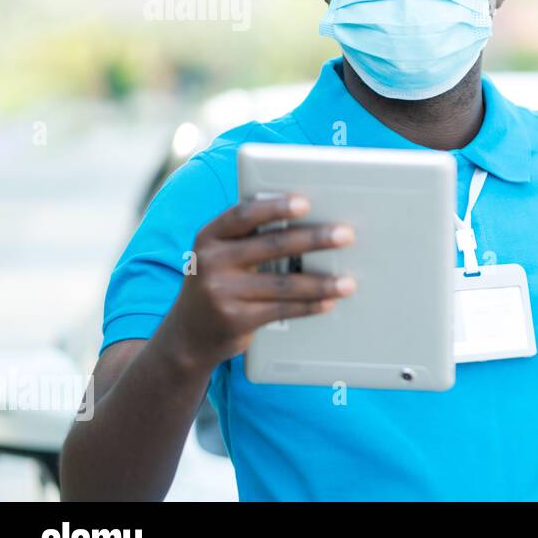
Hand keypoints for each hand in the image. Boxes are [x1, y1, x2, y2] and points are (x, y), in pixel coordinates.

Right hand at [158, 194, 355, 373]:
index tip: (305, 202)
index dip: (275, 207)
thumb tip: (310, 223)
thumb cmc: (219, 284)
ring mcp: (221, 292)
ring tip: (348, 281)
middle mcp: (211, 261)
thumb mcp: (222, 256)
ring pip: (283, 283)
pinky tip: (329, 302)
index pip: (244, 215)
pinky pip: (281, 310)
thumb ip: (251, 238)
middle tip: (346, 235)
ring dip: (322, 282)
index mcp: (209, 237)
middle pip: (272, 245)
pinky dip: (309, 306)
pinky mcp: (235, 320)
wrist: (189, 335)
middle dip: (314, 239)